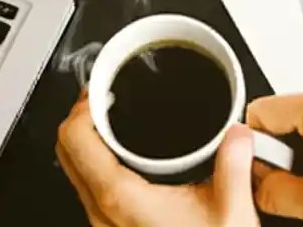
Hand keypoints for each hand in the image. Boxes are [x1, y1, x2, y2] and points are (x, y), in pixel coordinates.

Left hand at [57, 94, 259, 226]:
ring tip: (117, 124)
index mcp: (121, 199)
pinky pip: (90, 192)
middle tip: (106, 98)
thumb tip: (238, 133)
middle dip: (82, 118)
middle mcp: (102, 215)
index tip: (100, 88)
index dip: (82, 104)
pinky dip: (99, 167)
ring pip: (74, 174)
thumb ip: (235, 164)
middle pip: (65, 151)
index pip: (74, 138)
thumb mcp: (232, 213)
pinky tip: (131, 162)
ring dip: (89, 143)